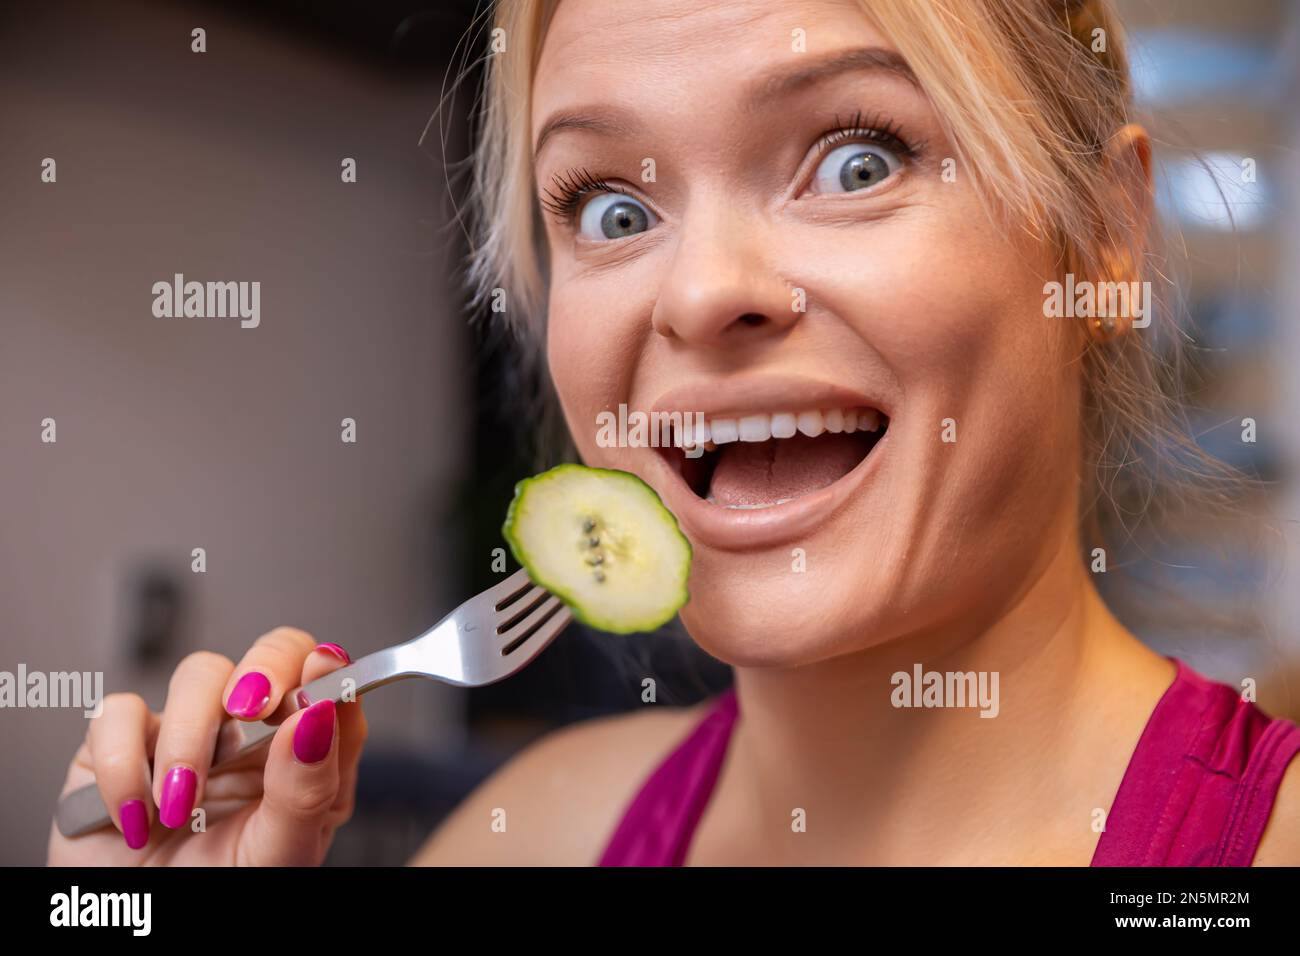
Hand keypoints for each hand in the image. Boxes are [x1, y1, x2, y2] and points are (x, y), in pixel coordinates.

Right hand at [48, 628, 366, 865]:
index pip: (332, 687)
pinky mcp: (125, 741)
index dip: (329, 670)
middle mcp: (254, 734)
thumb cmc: (219, 891)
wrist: (143, 926)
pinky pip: (119, 712)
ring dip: (188, 736)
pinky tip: (135, 816)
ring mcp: (192, 729)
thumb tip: (319, 717)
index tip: (322, 670)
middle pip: (275, 651)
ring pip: (200, 672)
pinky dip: (124, 765)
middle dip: (264, 667)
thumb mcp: (279, 851)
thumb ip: (307, 789)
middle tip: (249, 705)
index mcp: (305, 757)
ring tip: (181, 804)